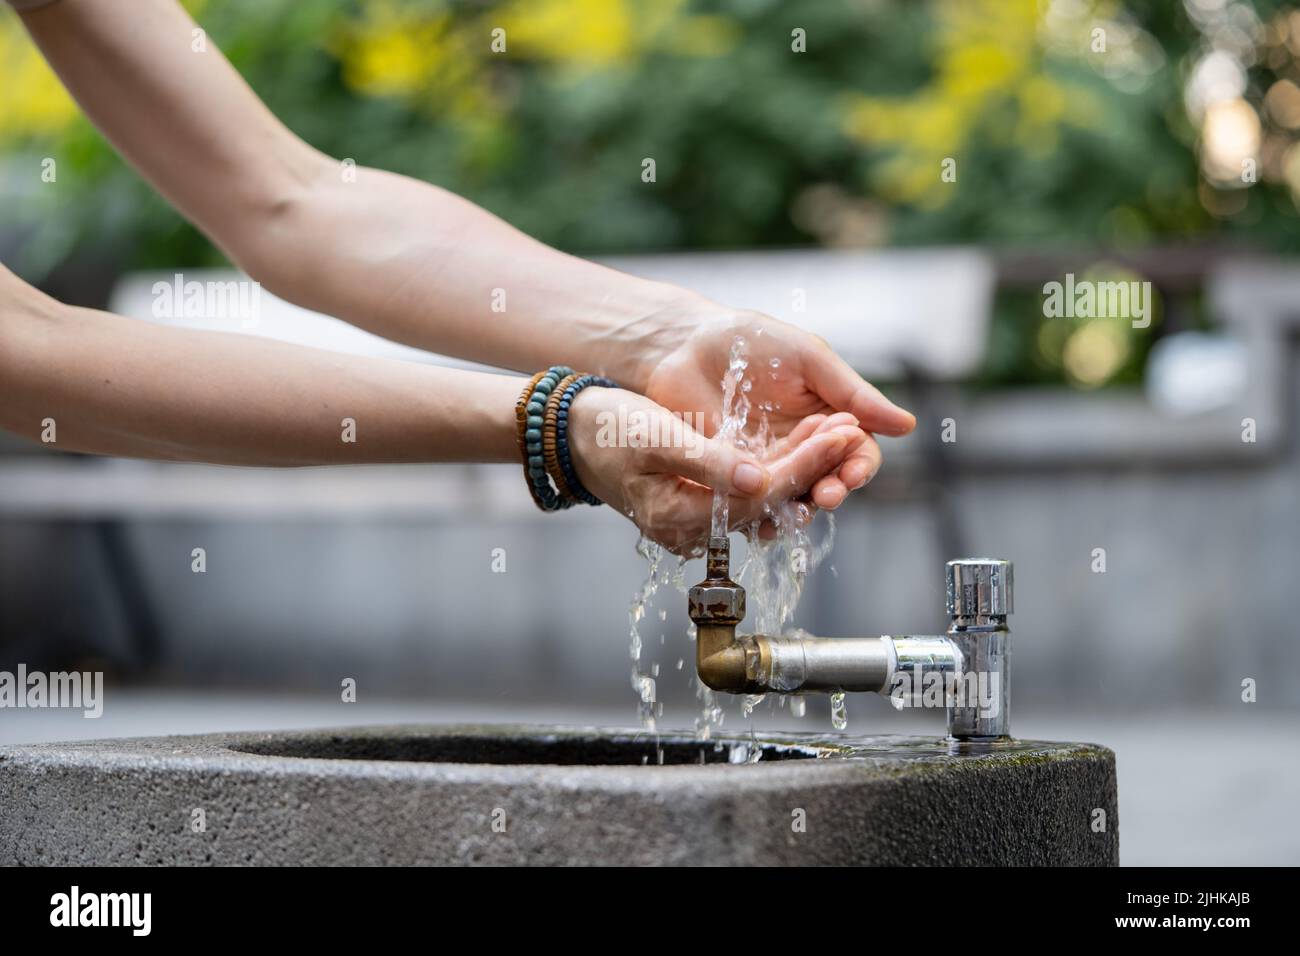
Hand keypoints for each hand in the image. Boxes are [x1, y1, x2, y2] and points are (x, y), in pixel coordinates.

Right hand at [567, 387, 868, 553]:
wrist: (573, 434)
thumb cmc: (608, 429)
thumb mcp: (656, 437)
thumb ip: (709, 462)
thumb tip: (761, 481)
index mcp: (679, 518)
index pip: (760, 496)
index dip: (804, 465)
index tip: (840, 433)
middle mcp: (691, 531)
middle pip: (770, 502)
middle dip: (814, 466)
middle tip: (853, 430)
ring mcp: (696, 522)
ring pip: (765, 500)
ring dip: (804, 467)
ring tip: (840, 433)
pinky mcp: (700, 506)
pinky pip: (750, 494)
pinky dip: (780, 467)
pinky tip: (807, 443)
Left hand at [640, 307, 915, 510]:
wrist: (683, 346)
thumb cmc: (749, 341)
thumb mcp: (809, 359)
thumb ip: (853, 394)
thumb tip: (908, 425)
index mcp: (828, 418)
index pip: (857, 451)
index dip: (860, 466)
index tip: (854, 473)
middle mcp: (802, 447)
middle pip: (829, 481)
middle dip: (831, 491)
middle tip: (825, 495)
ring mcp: (767, 464)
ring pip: (793, 498)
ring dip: (799, 510)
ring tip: (797, 513)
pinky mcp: (732, 476)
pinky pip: (752, 504)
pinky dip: (760, 517)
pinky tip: (761, 524)